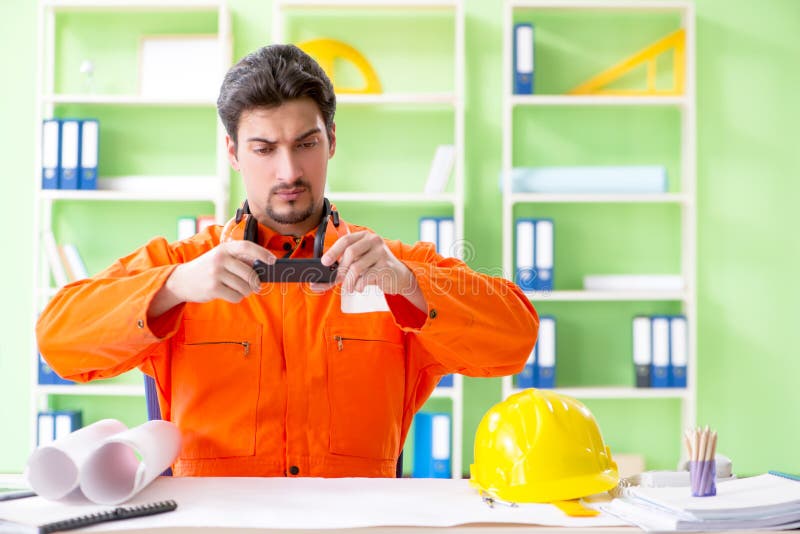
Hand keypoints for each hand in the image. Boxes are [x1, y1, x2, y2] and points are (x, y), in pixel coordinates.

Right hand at [149, 241, 275, 317]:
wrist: (181, 280)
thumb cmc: (207, 269)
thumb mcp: (220, 258)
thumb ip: (238, 260)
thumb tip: (263, 266)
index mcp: (224, 249)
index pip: (247, 247)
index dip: (262, 253)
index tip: (273, 261)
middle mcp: (220, 259)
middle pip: (250, 273)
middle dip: (255, 283)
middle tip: (255, 286)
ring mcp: (216, 274)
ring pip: (244, 287)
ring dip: (245, 291)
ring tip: (236, 289)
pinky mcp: (213, 288)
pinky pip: (236, 296)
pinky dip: (236, 297)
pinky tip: (228, 293)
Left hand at [312, 231, 422, 304]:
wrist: (398, 277)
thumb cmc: (375, 270)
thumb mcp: (357, 267)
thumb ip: (338, 273)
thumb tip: (316, 285)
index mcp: (364, 236)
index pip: (345, 240)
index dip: (333, 251)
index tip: (324, 262)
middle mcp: (374, 240)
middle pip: (350, 253)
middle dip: (342, 269)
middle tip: (340, 280)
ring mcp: (381, 252)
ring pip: (357, 267)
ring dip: (350, 281)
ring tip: (350, 287)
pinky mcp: (386, 266)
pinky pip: (367, 277)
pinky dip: (360, 285)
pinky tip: (361, 287)